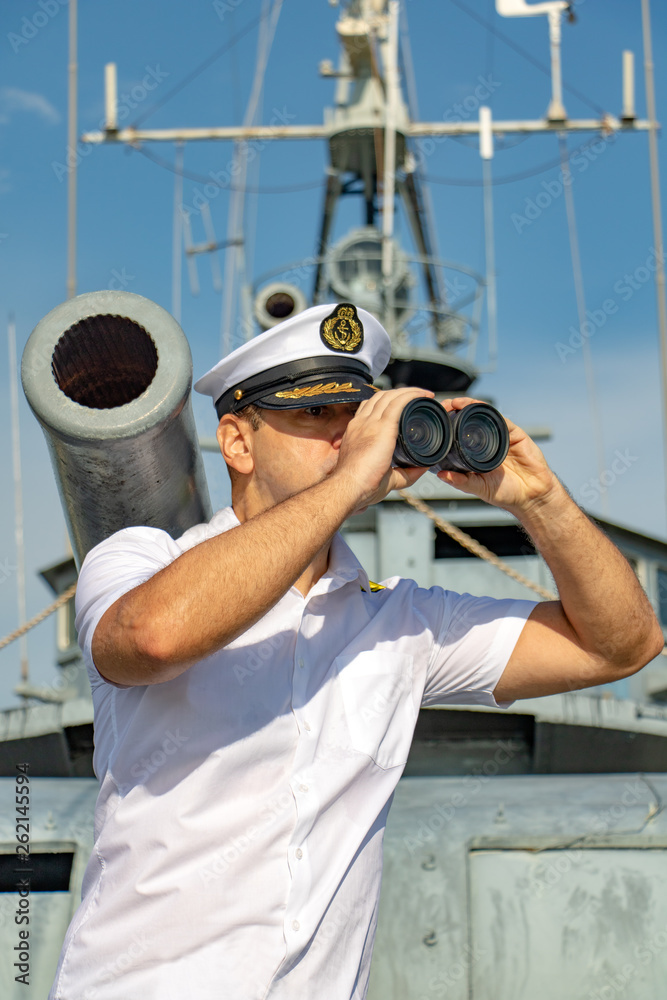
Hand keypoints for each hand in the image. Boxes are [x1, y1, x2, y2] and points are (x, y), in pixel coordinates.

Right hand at [332, 387, 433, 508]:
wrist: (349, 487)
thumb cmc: (361, 486)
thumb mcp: (387, 477)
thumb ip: (405, 473)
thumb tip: (422, 468)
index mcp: (356, 431)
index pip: (370, 407)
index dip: (385, 402)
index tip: (401, 404)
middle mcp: (362, 423)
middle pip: (380, 397)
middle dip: (399, 393)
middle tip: (417, 398)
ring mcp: (370, 422)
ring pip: (390, 396)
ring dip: (409, 392)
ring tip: (423, 394)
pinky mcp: (382, 427)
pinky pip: (399, 403)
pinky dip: (412, 396)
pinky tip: (423, 395)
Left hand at [435, 397, 559, 514]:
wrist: (532, 496)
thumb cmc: (506, 493)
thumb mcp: (479, 488)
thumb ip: (462, 482)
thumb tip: (441, 475)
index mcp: (476, 454)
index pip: (458, 434)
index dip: (447, 426)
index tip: (435, 421)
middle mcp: (487, 442)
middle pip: (469, 421)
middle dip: (455, 410)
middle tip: (442, 406)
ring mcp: (501, 437)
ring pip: (484, 416)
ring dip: (469, 406)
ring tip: (455, 403)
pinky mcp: (515, 434)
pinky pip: (501, 420)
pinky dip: (489, 412)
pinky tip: (479, 409)